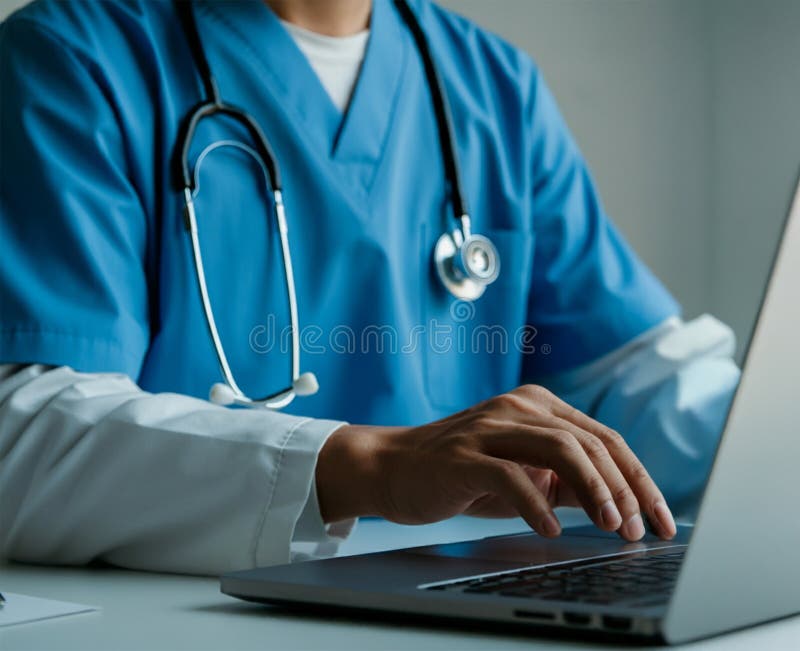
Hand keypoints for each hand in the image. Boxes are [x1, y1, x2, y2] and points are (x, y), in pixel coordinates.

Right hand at [315, 384, 676, 540]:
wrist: (392, 467)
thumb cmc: (460, 474)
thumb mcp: (523, 475)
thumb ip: (566, 482)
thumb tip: (620, 505)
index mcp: (538, 406)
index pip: (603, 438)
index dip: (638, 479)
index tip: (661, 518)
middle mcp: (518, 408)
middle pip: (589, 442)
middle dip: (626, 489)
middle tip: (640, 530)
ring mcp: (489, 428)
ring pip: (560, 448)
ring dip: (594, 490)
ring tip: (612, 528)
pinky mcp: (462, 455)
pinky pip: (509, 475)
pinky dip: (537, 504)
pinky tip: (550, 529)